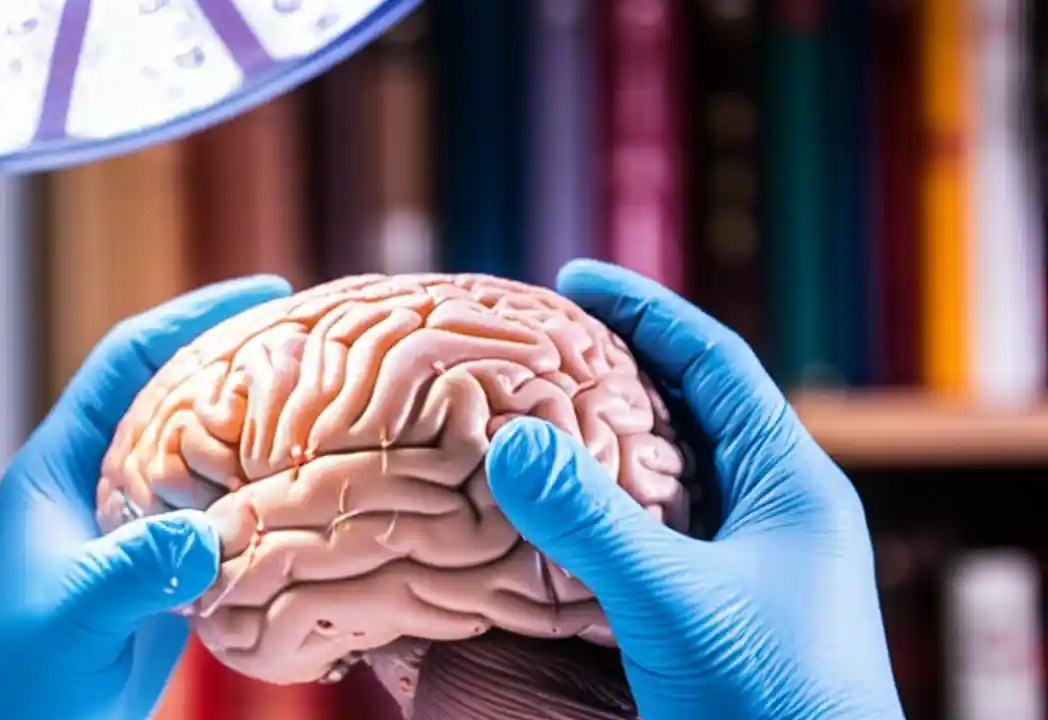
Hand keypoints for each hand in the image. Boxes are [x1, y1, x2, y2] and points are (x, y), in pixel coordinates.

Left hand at [0, 276, 291, 719]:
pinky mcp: (161, 569)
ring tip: (321, 404)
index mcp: (62, 466)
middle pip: (172, 392)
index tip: (259, 291)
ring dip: (252, 427)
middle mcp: (99, 482)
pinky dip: (259, 495)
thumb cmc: (9, 677)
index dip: (188, 318)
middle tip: (309, 340)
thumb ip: (133, 567)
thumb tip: (206, 533)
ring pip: (200, 452)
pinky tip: (305, 491)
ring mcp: (132, 524)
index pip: (125, 362)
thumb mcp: (70, 611)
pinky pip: (217, 512)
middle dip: (235, 359)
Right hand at [485, 260, 903, 719]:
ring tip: (541, 411)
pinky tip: (560, 512)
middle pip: (691, 408)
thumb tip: (510, 441)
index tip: (573, 278)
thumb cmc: (772, 706)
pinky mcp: (720, 607)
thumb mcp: (675, 604)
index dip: (646, 310)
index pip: (716, 363)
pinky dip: (608, 506)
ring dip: (610, 438)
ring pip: (673, 471)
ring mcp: (750, 561)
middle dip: (620, 366)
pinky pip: (658, 529)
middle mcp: (775, 512)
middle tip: (544, 340)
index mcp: (792, 484)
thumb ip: (592, 522)